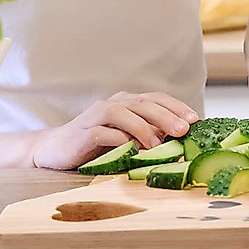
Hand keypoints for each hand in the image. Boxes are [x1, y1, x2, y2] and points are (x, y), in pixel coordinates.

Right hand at [30, 91, 197, 169]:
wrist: (53, 150)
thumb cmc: (94, 145)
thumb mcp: (125, 138)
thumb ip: (147, 135)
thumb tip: (179, 142)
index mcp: (126, 102)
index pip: (157, 98)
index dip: (177, 107)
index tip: (195, 120)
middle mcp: (113, 103)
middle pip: (145, 104)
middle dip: (167, 116)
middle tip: (183, 130)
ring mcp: (97, 115)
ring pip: (126, 114)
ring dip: (145, 129)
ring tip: (159, 146)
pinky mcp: (83, 131)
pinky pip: (104, 133)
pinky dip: (120, 140)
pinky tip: (131, 150)